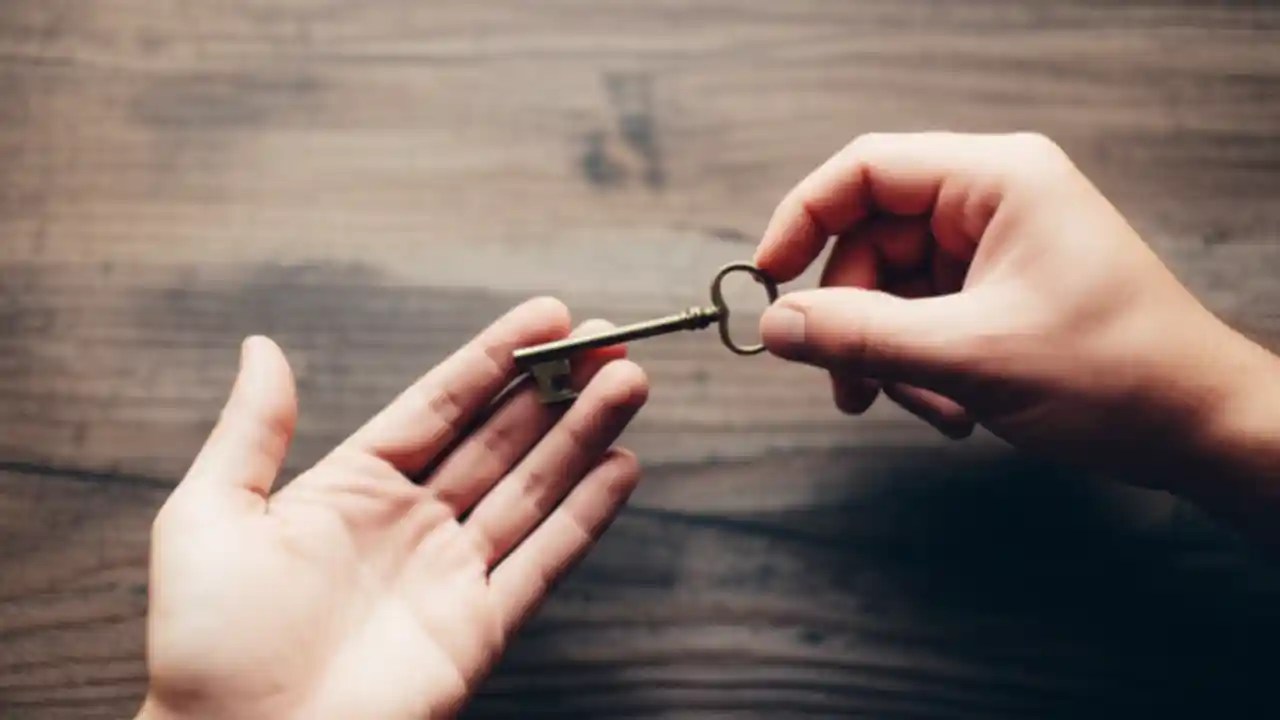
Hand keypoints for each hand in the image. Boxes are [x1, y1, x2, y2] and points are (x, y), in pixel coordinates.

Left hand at [137, 299, 647, 719]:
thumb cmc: (208, 643)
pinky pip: (543, 562)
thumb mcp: (210, 516)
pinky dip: (586, 517)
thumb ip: (251, 430)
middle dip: (557, 387)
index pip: (442, 404)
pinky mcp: (478, 629)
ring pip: (533, 489)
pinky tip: (621, 469)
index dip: (496, 357)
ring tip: (629, 381)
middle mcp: (411, 524)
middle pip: (501, 438)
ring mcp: (450, 575)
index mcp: (352, 487)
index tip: (550, 315)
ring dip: (584, 435)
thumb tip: (262, 347)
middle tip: (610, 338)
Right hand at [754, 133, 1279, 521]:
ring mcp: (996, 248)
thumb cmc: (1114, 375)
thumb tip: (774, 325)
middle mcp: (993, 201)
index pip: (867, 170)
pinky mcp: (999, 292)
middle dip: (853, 320)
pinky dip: (919, 368)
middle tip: (848, 386)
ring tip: (923, 410)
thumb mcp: (969, 356)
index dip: (803, 218)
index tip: (767, 280)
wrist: (1198, 429)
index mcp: (997, 179)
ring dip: (889, 357)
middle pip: (872, 241)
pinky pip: (924, 320)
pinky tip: (950, 413)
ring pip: (893, 290)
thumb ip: (859, 336)